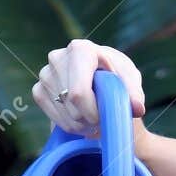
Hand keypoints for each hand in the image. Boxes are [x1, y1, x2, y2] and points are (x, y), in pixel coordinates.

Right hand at [31, 38, 145, 137]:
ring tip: (93, 114)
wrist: (103, 89)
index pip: (79, 92)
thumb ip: (135, 94)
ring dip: (83, 124)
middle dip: (91, 119)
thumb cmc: (118, 83)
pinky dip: (71, 125)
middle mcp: (57, 57)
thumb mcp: (131, 84)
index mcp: (81, 49)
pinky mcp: (38, 90)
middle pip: (72, 106)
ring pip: (66, 115)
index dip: (92, 112)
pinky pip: (55, 118)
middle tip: (102, 115)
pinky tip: (80, 116)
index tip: (104, 116)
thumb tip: (137, 108)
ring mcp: (45, 74)